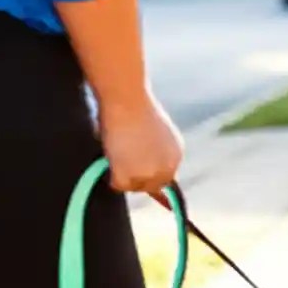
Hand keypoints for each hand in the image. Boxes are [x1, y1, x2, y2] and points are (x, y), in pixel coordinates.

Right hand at [99, 91, 183, 205]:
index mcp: (176, 155)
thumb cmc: (134, 106)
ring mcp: (151, 175)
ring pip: (133, 187)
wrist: (127, 99)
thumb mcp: (153, 132)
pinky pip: (118, 185)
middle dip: (136, 178)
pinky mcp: (132, 178)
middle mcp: (169, 168)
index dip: (149, 175)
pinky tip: (111, 156)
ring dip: (123, 174)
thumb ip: (153, 150)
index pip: (166, 179)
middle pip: (151, 187)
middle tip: (120, 161)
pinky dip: (111, 174)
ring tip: (115, 151)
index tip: (137, 174)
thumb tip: (139, 161)